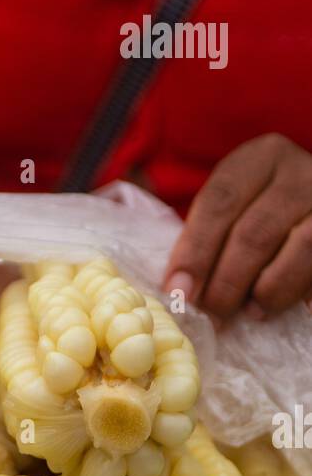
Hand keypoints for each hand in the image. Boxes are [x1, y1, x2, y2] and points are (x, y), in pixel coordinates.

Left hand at [164, 134, 311, 320]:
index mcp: (260, 158)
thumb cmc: (255, 215)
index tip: (178, 292)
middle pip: (255, 232)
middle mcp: (299, 173)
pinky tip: (278, 309)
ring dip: (268, 291)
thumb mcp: (229, 208)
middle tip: (210, 317)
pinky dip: (298, 293)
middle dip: (226, 283)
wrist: (306, 208)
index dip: (195, 251)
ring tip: (248, 313)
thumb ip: (203, 239)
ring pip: (300, 248)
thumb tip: (179, 292)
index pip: (220, 202)